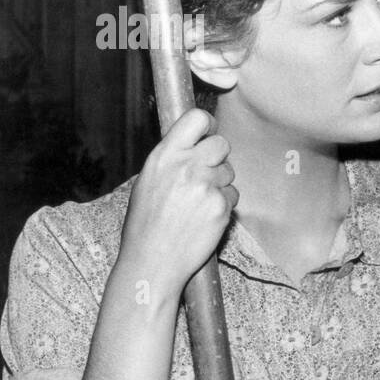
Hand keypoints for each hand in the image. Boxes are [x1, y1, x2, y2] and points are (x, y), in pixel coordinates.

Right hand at [119, 107, 237, 300]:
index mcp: (165, 156)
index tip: (207, 133)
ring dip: (220, 183)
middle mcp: (187, 167)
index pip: (196, 119)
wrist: (153, 260)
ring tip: (197, 203)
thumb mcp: (148, 180)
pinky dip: (223, 205)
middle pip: (222, 144)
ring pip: (229, 172)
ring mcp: (207, 186)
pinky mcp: (221, 206)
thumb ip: (173, 158)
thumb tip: (194, 141)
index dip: (206, 125)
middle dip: (217, 157)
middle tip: (204, 173)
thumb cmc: (146, 223)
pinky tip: (204, 217)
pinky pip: (233, 195)